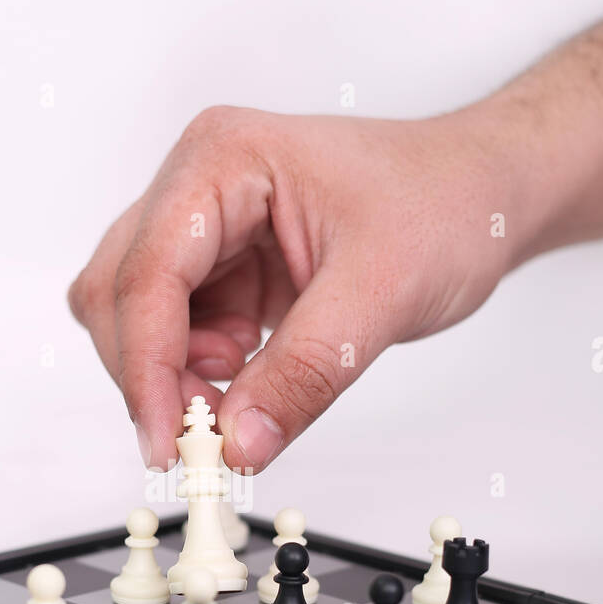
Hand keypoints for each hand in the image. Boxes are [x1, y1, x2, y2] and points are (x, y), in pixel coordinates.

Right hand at [68, 104, 518, 471]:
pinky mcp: (222, 268)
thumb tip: (240, 444)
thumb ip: (305, 372)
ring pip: (136, 316)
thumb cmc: (446, 205)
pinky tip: (249, 376)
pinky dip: (197, 374)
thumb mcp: (382, 292)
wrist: (483, 196)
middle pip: (119, 292)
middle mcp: (199, 185)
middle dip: (152, 373)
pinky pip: (177, 333)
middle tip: (201, 441)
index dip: (147, 367)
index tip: (166, 443)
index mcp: (224, 159)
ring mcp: (206, 227)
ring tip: (243, 394)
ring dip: (174, 374)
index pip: (149, 272)